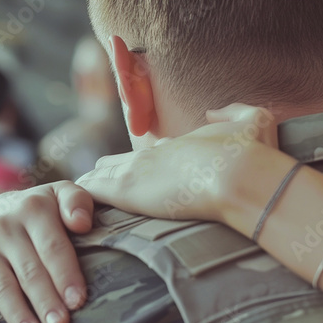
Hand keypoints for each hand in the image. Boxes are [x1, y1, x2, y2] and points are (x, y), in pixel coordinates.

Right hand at [0, 181, 93, 322]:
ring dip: (16, 313)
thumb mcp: (61, 194)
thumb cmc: (43, 210)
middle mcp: (4, 229)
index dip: (65, 274)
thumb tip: (82, 223)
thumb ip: (77, 201)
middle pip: (28, 270)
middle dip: (44, 300)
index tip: (78, 300)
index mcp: (32, 209)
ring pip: (1, 286)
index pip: (51, 246)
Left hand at [77, 103, 279, 221]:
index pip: (145, 156)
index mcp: (176, 146)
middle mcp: (151, 156)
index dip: (137, 167)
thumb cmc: (252, 153)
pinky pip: (89, 191)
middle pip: (114, 163)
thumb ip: (229, 111)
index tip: (133, 178)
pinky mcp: (126, 191)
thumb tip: (213, 111)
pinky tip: (71, 211)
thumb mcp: (251, 119)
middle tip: (95, 192)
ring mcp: (136, 171)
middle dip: (106, 176)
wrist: (242, 176)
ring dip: (91, 188)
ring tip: (76, 204)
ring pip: (98, 175)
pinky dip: (80, 200)